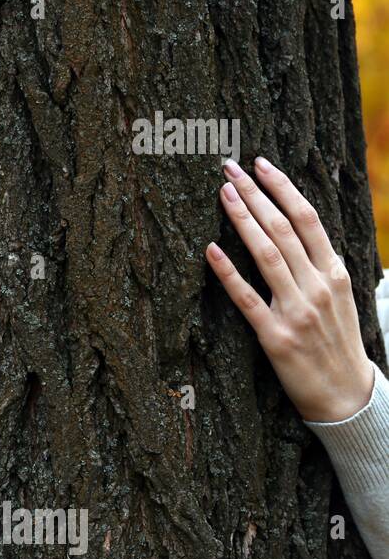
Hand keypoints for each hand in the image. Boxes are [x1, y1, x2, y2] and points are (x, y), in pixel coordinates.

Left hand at [206, 157, 374, 422]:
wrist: (347, 394)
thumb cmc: (337, 341)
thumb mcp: (341, 296)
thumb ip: (320, 264)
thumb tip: (299, 227)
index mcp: (334, 272)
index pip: (307, 218)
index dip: (282, 187)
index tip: (260, 164)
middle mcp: (317, 286)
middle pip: (283, 228)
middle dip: (255, 194)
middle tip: (229, 169)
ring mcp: (296, 310)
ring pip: (266, 254)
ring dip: (242, 219)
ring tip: (223, 193)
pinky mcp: (275, 336)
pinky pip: (246, 298)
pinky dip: (228, 272)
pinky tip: (210, 249)